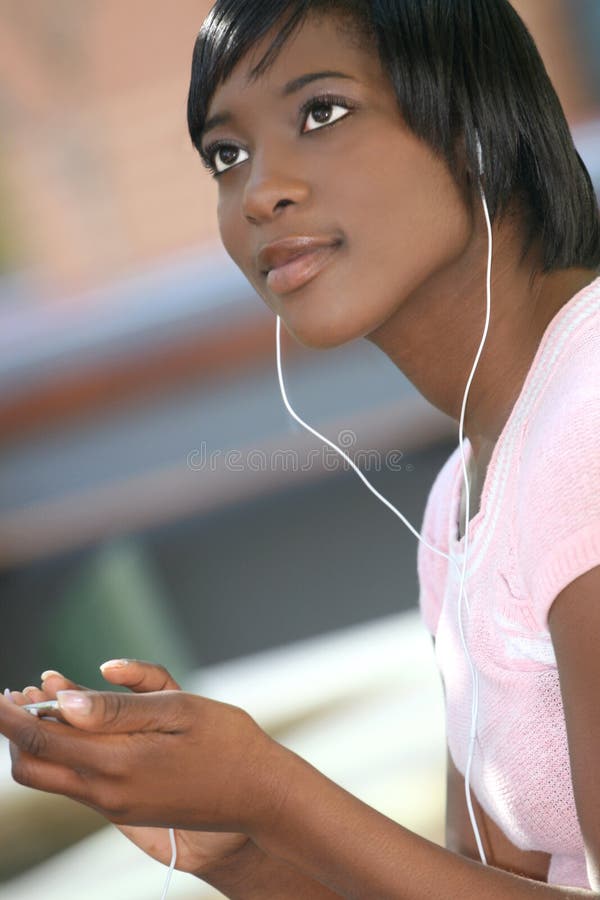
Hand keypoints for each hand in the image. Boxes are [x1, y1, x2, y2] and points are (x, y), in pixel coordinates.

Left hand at [2, 662, 285, 859]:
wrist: (260, 796)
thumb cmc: (226, 741)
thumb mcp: (178, 709)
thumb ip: (119, 707)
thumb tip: (64, 701)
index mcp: (117, 764)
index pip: (42, 738)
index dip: (12, 714)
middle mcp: (107, 791)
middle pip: (34, 765)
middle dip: (18, 729)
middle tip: (17, 693)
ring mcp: (115, 804)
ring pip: (53, 774)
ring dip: (40, 738)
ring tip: (43, 697)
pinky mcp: (125, 808)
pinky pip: (77, 780)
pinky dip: (66, 750)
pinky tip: (79, 723)